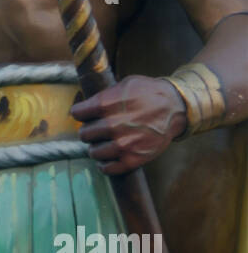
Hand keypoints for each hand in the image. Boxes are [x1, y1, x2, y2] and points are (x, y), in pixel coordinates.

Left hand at [72, 76, 186, 174]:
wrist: (175, 108)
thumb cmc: (149, 94)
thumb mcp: (125, 84)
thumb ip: (103, 95)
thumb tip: (85, 104)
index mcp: (106, 105)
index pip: (77, 114)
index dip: (81, 113)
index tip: (86, 115)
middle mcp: (112, 125)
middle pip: (83, 134)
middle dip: (89, 131)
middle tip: (97, 129)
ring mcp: (122, 144)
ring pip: (93, 152)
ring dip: (97, 147)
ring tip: (105, 142)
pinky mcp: (132, 159)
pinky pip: (107, 168)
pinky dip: (105, 164)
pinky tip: (109, 156)